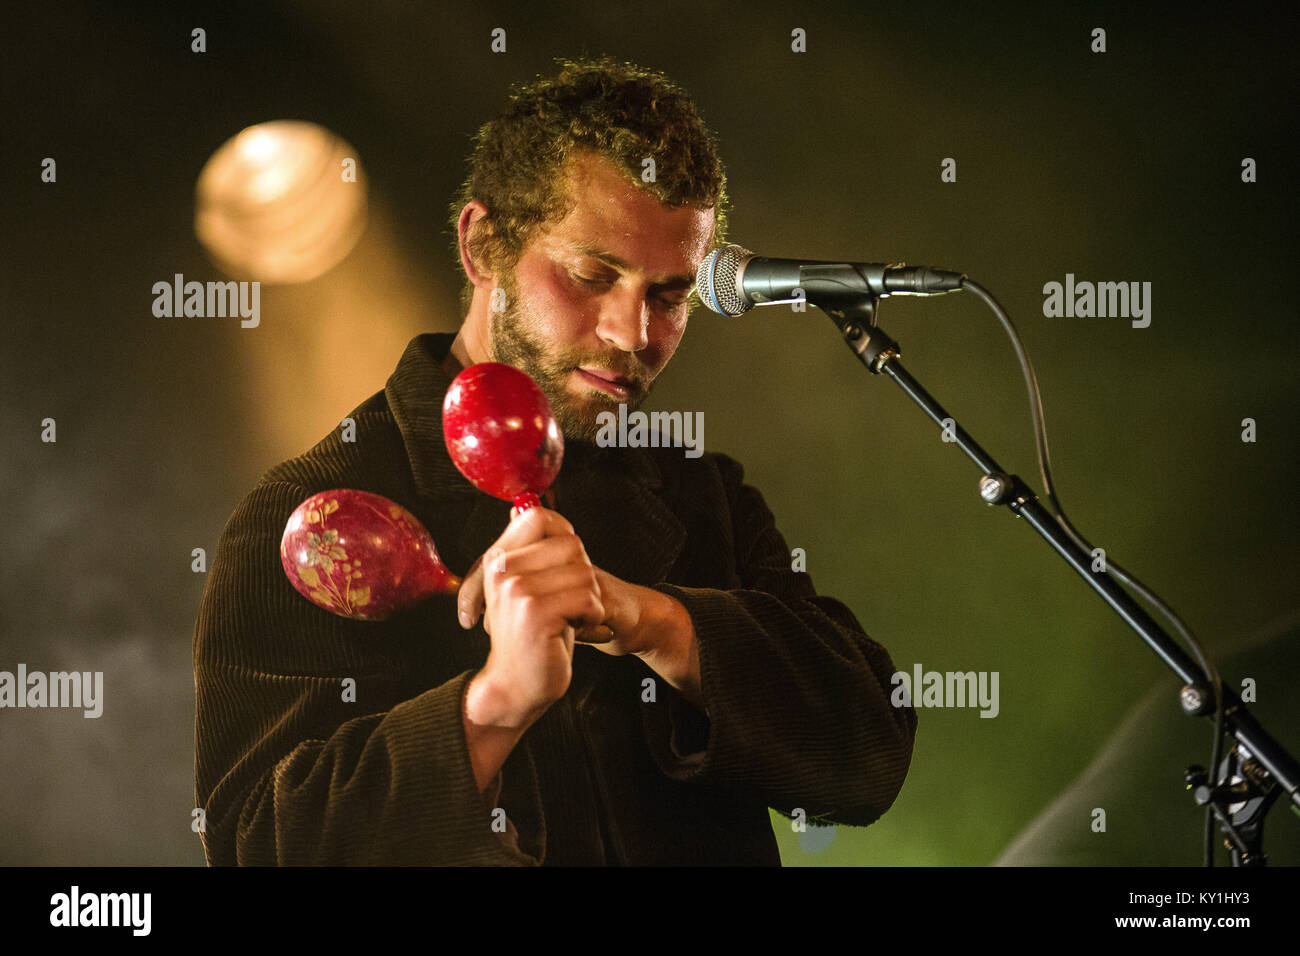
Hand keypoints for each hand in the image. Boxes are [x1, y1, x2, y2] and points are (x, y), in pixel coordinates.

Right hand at [457, 508, 604, 727]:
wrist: (517, 685)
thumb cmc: (531, 634)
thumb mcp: (526, 584)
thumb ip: (528, 546)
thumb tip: (523, 504)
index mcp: (498, 558)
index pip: (541, 518)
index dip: (565, 539)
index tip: (562, 571)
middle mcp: (502, 569)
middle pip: (572, 545)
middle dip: (582, 576)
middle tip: (566, 604)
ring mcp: (516, 590)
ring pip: (584, 573)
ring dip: (588, 600)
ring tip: (568, 618)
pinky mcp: (535, 612)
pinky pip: (587, 598)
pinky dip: (591, 616)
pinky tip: (573, 629)